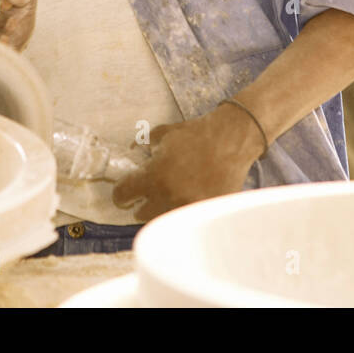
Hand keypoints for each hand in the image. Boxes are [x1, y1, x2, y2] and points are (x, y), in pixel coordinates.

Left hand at [111, 103, 264, 221]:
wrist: (232, 140)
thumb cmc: (197, 134)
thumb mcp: (165, 133)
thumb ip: (144, 143)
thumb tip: (132, 150)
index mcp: (155, 176)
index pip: (123, 195)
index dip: (121, 194)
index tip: (125, 194)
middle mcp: (169, 195)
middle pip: (141, 214)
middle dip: (142, 203)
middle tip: (148, 195)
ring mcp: (188, 206)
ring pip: (164, 219)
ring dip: (162, 210)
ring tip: (169, 198)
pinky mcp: (205, 211)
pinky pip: (186, 218)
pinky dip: (184, 211)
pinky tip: (188, 199)